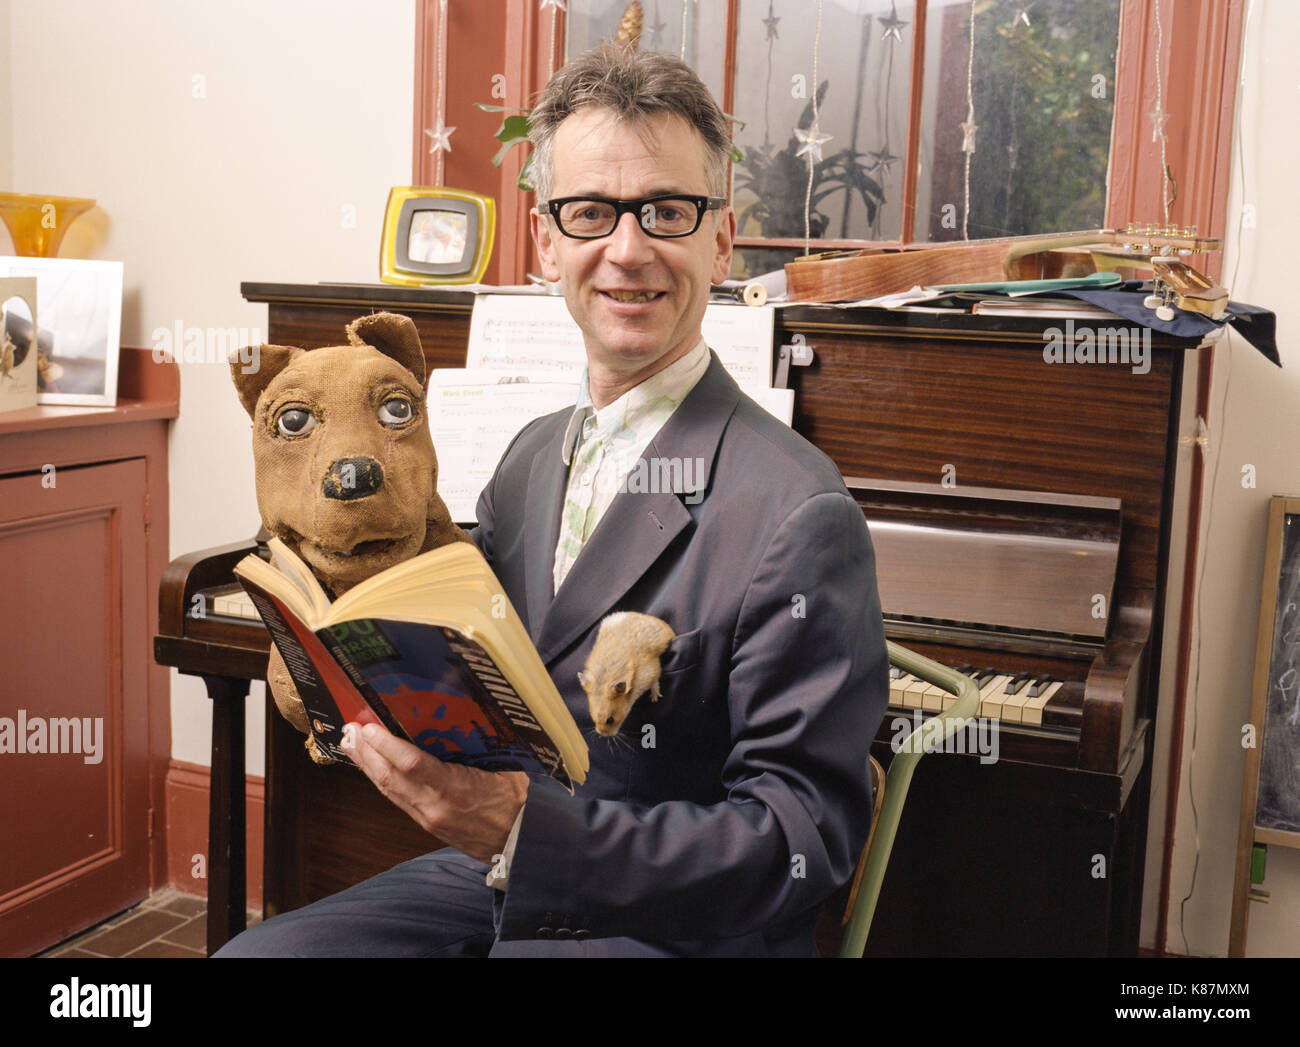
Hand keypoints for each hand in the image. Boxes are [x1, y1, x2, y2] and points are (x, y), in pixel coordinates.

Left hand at [343, 722, 529, 864]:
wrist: (523, 842)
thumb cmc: (519, 802)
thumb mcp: (503, 768)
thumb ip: (476, 749)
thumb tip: (455, 720)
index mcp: (456, 790)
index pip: (412, 765)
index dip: (386, 745)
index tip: (368, 727)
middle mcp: (435, 807)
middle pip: (390, 778)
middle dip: (366, 753)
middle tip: (350, 729)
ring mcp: (429, 818)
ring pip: (388, 790)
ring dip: (367, 766)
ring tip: (352, 745)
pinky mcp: (428, 825)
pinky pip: (398, 799)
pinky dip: (382, 780)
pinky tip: (373, 766)